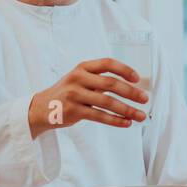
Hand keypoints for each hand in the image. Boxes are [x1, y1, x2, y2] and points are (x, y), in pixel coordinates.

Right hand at [28, 58, 148, 138]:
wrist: (41, 108)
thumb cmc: (67, 93)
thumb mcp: (80, 79)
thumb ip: (99, 80)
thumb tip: (131, 88)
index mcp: (83, 67)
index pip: (107, 63)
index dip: (124, 70)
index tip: (137, 79)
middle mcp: (78, 78)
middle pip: (110, 84)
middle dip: (131, 92)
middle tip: (144, 99)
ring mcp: (75, 94)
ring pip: (107, 102)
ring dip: (127, 109)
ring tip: (140, 115)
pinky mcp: (73, 111)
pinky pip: (99, 116)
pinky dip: (115, 120)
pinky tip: (126, 123)